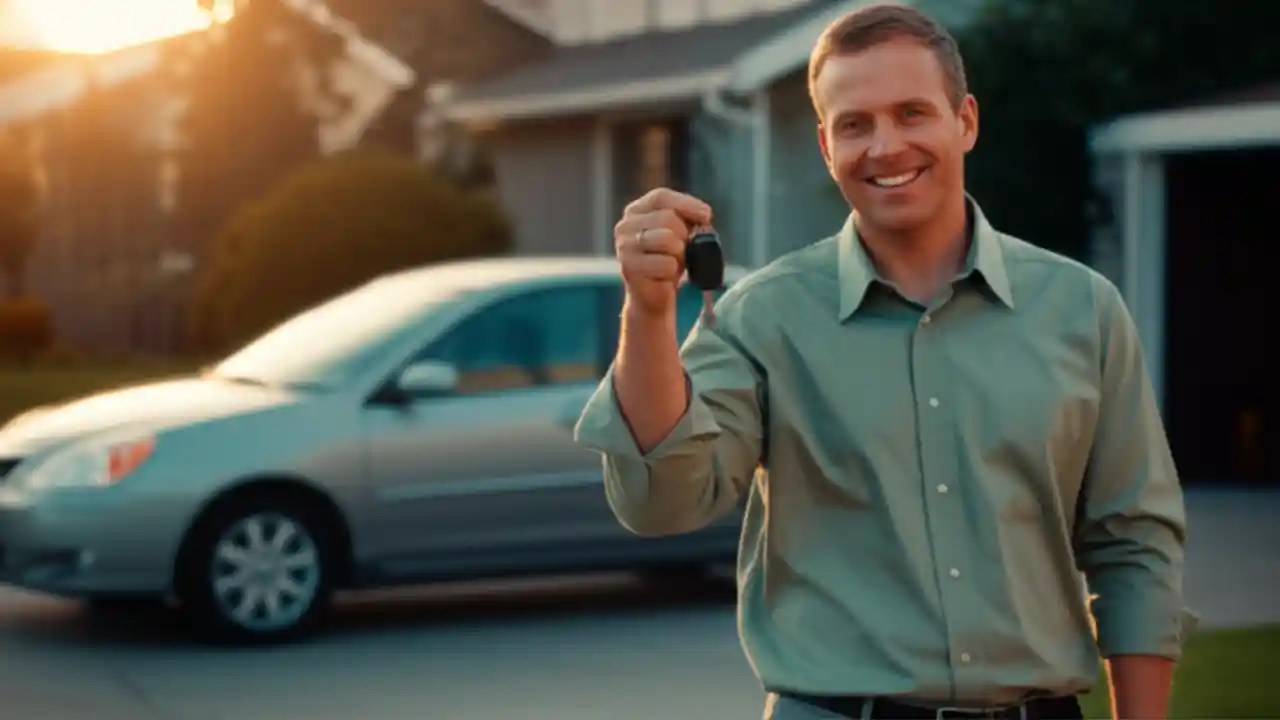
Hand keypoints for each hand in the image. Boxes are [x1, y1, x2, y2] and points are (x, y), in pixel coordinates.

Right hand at [613, 187, 712, 315]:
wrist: (654, 296)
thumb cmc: (668, 261)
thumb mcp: (681, 235)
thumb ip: (689, 221)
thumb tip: (704, 217)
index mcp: (636, 211)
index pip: (661, 197)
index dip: (686, 203)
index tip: (707, 215)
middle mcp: (625, 225)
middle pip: (667, 218)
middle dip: (685, 235)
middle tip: (685, 250)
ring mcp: (624, 246)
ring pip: (667, 239)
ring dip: (680, 254)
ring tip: (674, 262)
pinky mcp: (628, 267)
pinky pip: (665, 263)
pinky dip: (673, 271)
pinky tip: (664, 275)